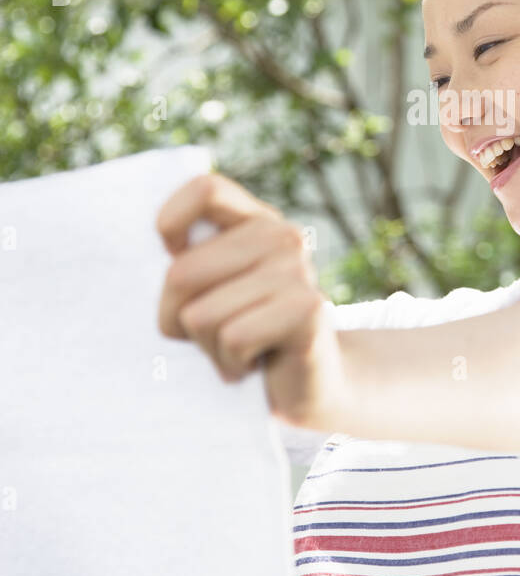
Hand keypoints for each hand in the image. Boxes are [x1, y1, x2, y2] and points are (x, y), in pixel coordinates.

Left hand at [155, 170, 345, 430]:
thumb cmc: (246, 337)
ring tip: (238, 352)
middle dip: (178, 321)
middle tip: (212, 335)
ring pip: (201, 315)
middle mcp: (282, 236)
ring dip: (209, 349)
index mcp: (255, 222)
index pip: (205, 190)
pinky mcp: (309, 310)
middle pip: (181, 273)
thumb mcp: (210, 293)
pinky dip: (231, 365)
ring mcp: (299, 270)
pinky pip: (233, 338)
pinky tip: (253, 365)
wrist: (311, 385)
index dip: (171, 223)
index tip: (175, 264)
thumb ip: (188, 266)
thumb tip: (151, 260)